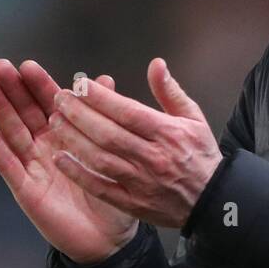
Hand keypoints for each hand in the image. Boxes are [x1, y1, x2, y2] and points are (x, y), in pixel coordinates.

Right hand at [0, 59, 138, 263]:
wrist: (109, 237)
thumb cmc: (112, 192)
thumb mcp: (113, 152)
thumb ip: (107, 117)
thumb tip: (104, 79)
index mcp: (68, 135)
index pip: (50, 104)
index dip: (39, 85)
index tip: (27, 64)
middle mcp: (46, 147)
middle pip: (26, 113)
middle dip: (13, 89)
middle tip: (0, 65)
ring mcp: (33, 166)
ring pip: (13, 132)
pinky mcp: (25, 188)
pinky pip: (7, 164)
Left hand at [44, 57, 221, 229]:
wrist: (213, 202)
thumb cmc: (200, 156)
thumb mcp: (194, 119)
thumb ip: (170, 92)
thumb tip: (156, 64)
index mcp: (168, 133)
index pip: (128, 112)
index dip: (100, 98)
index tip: (79, 85)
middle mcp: (153, 157)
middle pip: (108, 133)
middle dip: (79, 114)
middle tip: (59, 99)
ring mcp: (141, 182)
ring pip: (100, 158)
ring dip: (74, 139)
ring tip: (55, 122)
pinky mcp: (133, 203)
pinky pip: (100, 188)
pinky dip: (78, 173)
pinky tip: (61, 158)